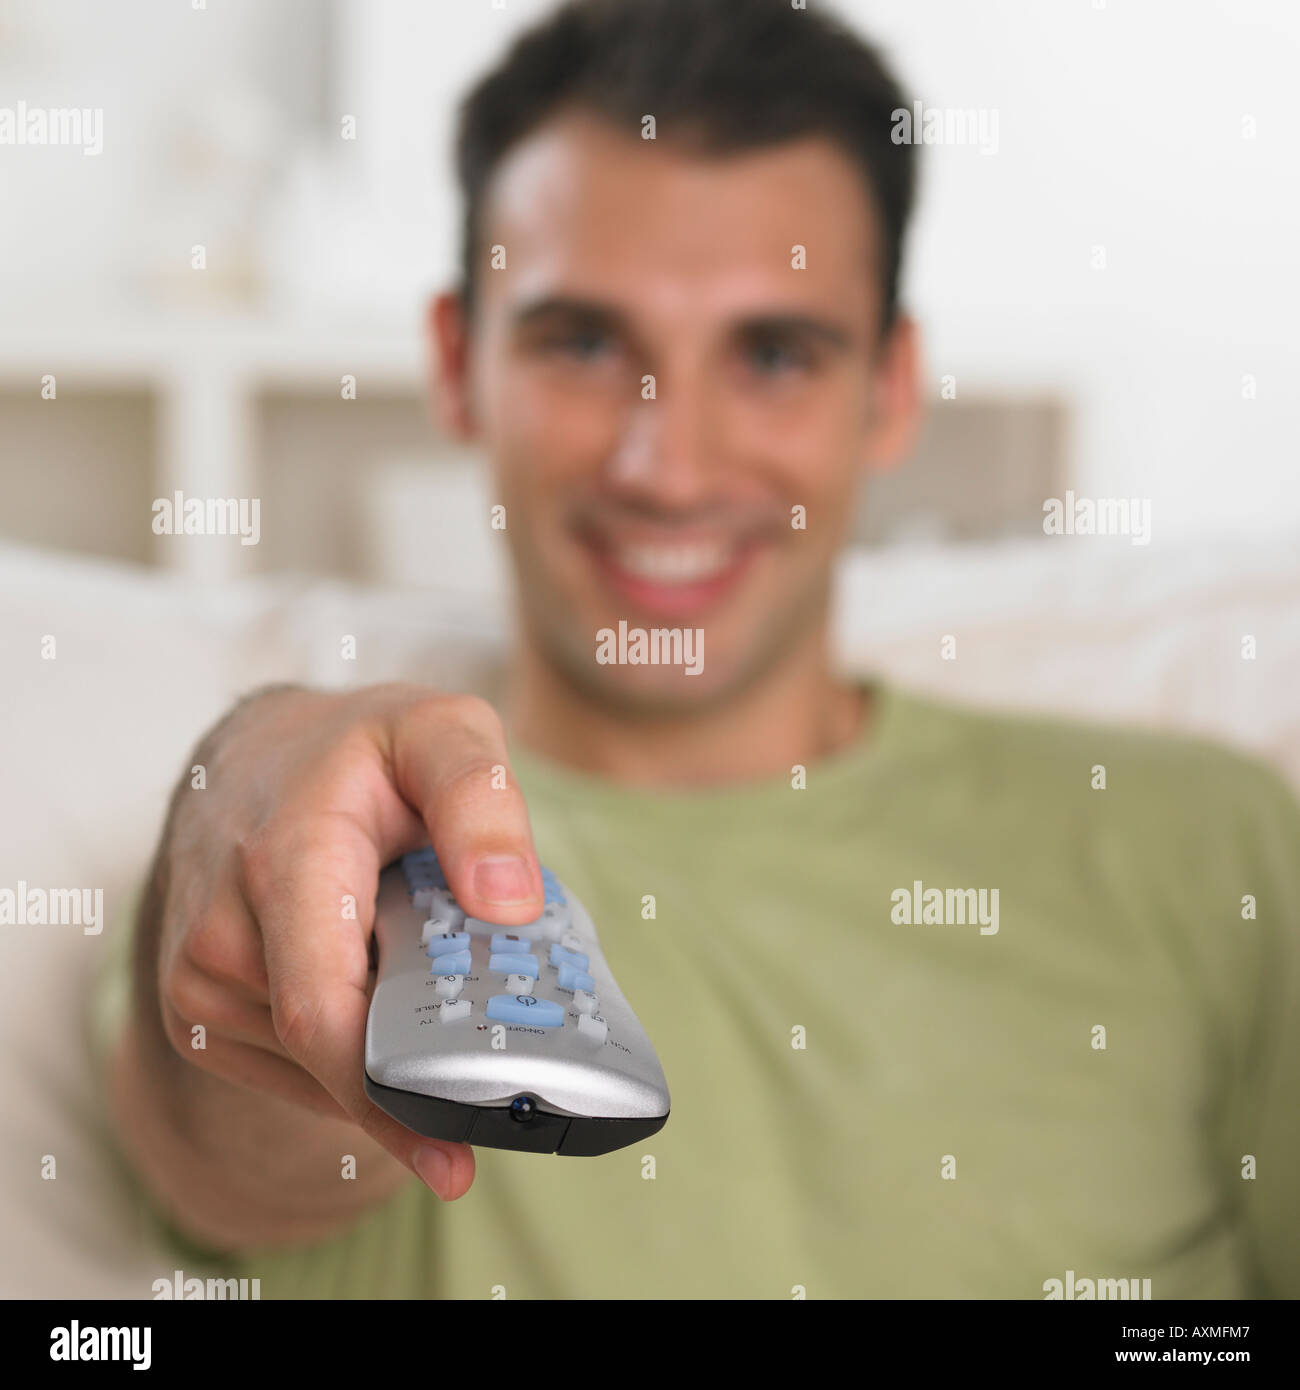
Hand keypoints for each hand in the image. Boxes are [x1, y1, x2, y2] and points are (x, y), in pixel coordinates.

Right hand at [153, 684, 544, 1201]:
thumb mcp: (439, 731)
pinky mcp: (201, 1015)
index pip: (324, 1014)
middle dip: (420, 1073)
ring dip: (389, 1050)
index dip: (392, 1094)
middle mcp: (222, 934)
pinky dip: (355, 1051)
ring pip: (317, 1070)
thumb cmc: (359, 752)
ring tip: (433, 982)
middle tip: (499, 1073)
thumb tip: (510, 904)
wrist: (261, 761)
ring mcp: (200, 983)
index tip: (459, 1149)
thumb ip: (481, 799)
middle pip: (332, 1055)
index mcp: (286, 863)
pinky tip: (388, 997)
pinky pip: (296, 1070)